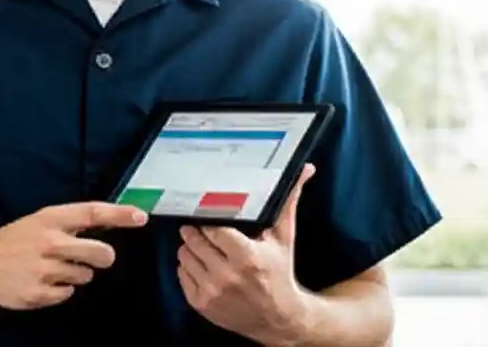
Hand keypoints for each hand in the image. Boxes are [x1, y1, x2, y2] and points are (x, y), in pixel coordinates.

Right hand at [0, 201, 146, 309]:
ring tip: (52, 268)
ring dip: (75, 273)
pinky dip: (60, 289)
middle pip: (100, 253)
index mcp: (50, 219)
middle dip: (104, 257)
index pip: (93, 213)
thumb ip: (71, 224)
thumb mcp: (40, 221)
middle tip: (99, 257)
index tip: (141, 216)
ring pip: (85, 276)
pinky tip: (42, 281)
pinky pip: (67, 293)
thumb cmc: (14, 240)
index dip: (120, 214)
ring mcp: (44, 270)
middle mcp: (49, 242)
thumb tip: (109, 224)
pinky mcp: (38, 294)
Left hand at [177, 164, 316, 345]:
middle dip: (196, 231)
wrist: (279, 318)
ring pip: (184, 256)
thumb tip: (305, 168)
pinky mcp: (201, 304)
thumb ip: (288, 202)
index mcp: (247, 256)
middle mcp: (227, 275)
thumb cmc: (280, 272)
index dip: (208, 219)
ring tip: (203, 245)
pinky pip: (181, 274)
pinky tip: (202, 264)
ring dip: (190, 248)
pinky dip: (188, 267)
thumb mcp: (284, 237)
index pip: (212, 228)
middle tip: (201, 227)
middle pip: (194, 240)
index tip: (207, 213)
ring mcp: (212, 291)